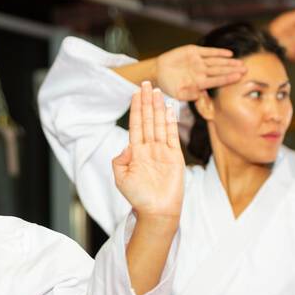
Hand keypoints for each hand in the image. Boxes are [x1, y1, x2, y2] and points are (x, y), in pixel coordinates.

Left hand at [113, 82, 183, 220]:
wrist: (157, 211)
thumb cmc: (138, 197)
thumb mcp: (120, 179)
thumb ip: (119, 160)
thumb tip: (126, 146)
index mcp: (136, 152)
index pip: (136, 125)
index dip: (136, 108)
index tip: (135, 93)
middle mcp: (149, 148)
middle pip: (148, 119)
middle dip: (146, 102)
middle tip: (146, 84)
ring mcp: (162, 151)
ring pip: (159, 124)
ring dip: (158, 107)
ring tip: (156, 92)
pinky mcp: (174, 156)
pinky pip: (172, 135)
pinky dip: (170, 122)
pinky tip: (169, 109)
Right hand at [152, 45, 244, 101]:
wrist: (158, 72)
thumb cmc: (168, 85)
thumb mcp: (178, 94)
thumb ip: (189, 95)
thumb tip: (199, 95)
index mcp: (200, 83)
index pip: (217, 81)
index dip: (228, 78)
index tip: (239, 78)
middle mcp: (202, 72)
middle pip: (220, 70)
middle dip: (233, 69)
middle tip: (246, 69)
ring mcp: (199, 62)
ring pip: (217, 61)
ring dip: (228, 61)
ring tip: (240, 62)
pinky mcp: (194, 51)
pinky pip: (208, 51)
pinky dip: (218, 52)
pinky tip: (229, 53)